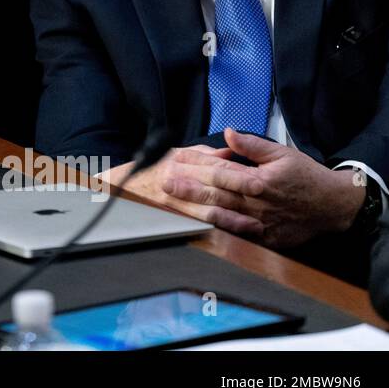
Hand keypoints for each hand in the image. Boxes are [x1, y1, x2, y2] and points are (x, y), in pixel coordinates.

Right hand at [100, 144, 265, 236]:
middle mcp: (179, 181)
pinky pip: (198, 225)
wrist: (126, 185)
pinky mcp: (175, 218)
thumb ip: (207, 155)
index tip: (259, 181)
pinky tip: (233, 235)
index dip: (237, 175)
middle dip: (238, 194)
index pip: (215, 168)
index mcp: (182, 162)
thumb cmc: (158, 169)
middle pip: (213, 188)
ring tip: (254, 225)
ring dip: (232, 219)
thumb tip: (230, 152)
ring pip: (207, 211)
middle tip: (262, 198)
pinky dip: (217, 230)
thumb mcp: (180, 154)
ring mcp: (175, 202)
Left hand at [161, 129, 364, 248]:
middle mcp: (257, 203)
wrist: (334, 206)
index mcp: (259, 180)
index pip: (220, 170)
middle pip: (215, 193)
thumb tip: (228, 132)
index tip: (176, 158)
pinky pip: (237, 234)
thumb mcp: (282, 153)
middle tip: (164, 182)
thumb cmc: (307, 177)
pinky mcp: (264, 238)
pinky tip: (198, 224)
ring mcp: (260, 223)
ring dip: (196, 206)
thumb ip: (252, 146)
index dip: (196, 164)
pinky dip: (216, 228)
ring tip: (174, 201)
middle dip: (188, 187)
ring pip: (221, 214)